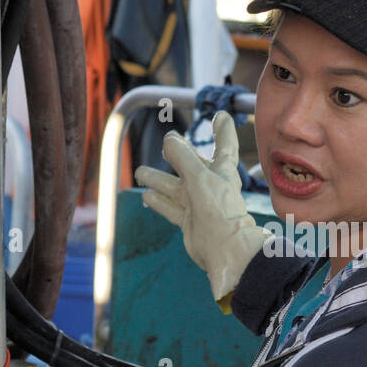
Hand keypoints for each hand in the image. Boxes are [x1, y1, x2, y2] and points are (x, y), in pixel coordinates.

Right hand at [135, 111, 270, 303]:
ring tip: (140, 172)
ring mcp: (199, 205)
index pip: (224, 145)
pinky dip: (159, 201)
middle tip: (166, 144)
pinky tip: (146, 195)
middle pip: (191, 165)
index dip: (222, 130)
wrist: (226, 250)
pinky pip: (170, 207)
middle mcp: (211, 186)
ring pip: (175, 187)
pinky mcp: (189, 222)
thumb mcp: (200, 177)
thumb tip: (169, 139)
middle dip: (179, 155)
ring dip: (158, 179)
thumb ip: (182, 157)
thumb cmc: (220, 211)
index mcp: (222, 172)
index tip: (220, 116)